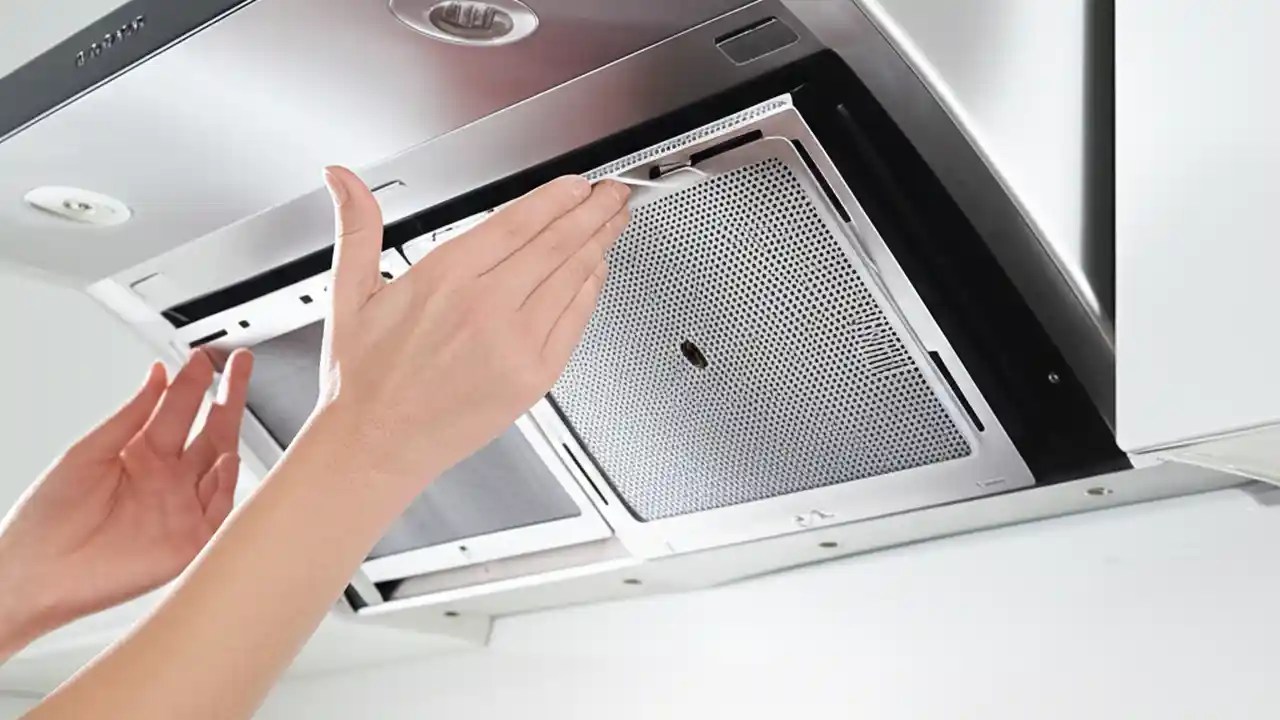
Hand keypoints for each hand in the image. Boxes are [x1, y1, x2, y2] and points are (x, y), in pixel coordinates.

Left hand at [0, 349, 252, 657]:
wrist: (36, 574)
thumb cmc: (48, 518)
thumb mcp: (87, 452)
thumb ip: (131, 415)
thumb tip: (157, 377)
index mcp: (141, 455)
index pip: (178, 410)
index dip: (192, 382)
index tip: (203, 358)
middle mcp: (167, 480)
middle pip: (210, 431)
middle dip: (228, 396)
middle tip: (239, 364)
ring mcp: (182, 509)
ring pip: (221, 465)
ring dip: (228, 435)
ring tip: (230, 404)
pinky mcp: (190, 542)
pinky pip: (221, 510)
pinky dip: (227, 485)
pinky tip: (225, 462)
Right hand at [315, 166, 629, 482]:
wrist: (376, 446)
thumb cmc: (365, 378)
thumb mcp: (349, 293)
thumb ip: (357, 228)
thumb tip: (342, 178)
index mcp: (445, 277)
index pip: (518, 220)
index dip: (558, 197)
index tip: (578, 184)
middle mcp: (485, 306)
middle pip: (556, 243)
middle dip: (592, 211)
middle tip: (613, 192)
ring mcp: (515, 343)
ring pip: (572, 278)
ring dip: (599, 243)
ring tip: (614, 221)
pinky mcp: (533, 377)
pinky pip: (574, 321)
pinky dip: (590, 291)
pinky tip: (596, 272)